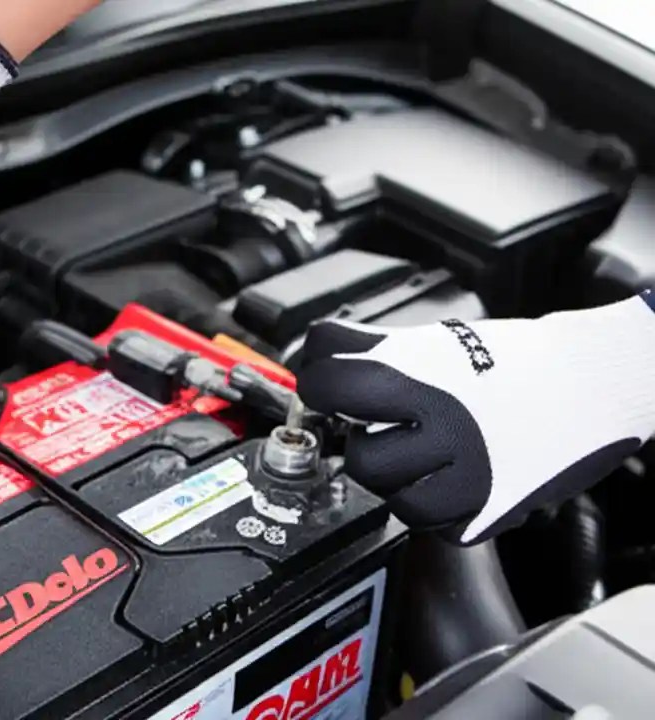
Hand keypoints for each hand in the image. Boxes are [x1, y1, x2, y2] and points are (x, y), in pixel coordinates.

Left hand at [297, 295, 654, 543]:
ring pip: (392, 499)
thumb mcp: (435, 340)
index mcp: (423, 379)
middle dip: (363, 441)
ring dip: (396, 480)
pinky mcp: (490, 510)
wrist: (592, 382)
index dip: (320, 383)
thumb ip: (368, 345)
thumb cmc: (516, 360)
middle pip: (360, 455)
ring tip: (420, 456)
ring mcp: (470, 476)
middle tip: (385, 428)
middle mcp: (444, 429)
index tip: (330, 387)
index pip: (329, 383)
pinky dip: (433, 508)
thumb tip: (314, 352)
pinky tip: (448, 480)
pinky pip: (434, 526)